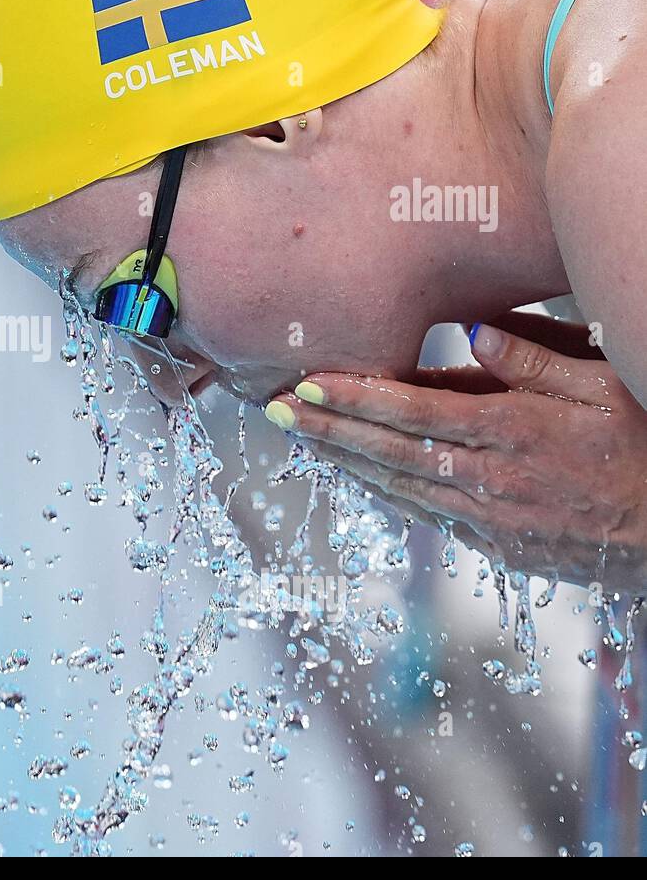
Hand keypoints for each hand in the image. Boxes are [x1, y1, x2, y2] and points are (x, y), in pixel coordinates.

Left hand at [264, 317, 646, 589]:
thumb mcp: (605, 382)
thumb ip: (534, 358)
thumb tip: (471, 335)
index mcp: (513, 431)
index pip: (412, 411)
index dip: (353, 398)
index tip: (305, 384)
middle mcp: (490, 479)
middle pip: (387, 451)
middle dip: (325, 430)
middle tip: (273, 410)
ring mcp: (490, 518)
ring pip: (398, 486)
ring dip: (344, 462)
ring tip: (299, 438)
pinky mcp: (497, 545)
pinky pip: (425, 511)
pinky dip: (384, 490)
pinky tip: (357, 474)